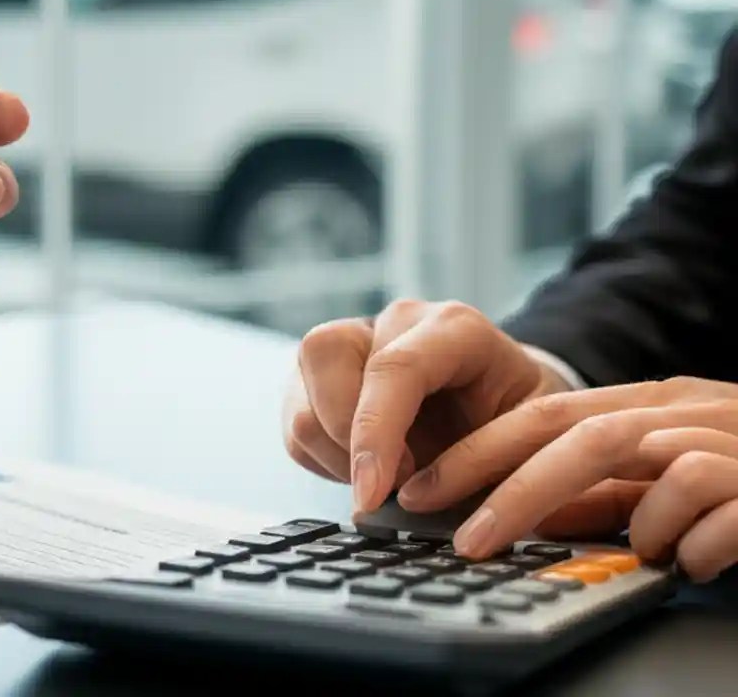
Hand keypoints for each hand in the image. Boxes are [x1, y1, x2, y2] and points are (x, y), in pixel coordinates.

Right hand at [282, 299, 574, 510]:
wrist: (510, 410)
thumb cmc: (523, 425)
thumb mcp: (531, 440)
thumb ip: (488, 463)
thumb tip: (423, 506)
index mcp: (454, 328)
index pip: (394, 367)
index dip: (375, 432)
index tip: (373, 495)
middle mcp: (395, 323)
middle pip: (326, 354)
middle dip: (343, 438)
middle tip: (382, 491)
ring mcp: (354, 344)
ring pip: (301, 394)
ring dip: (333, 456)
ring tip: (382, 486)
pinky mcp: (323, 378)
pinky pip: (299, 425)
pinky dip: (324, 462)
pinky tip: (366, 473)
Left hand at [403, 376, 737, 580]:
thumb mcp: (669, 473)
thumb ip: (607, 486)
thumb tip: (529, 513)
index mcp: (653, 402)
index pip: (546, 414)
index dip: (479, 451)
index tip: (424, 488)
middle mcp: (689, 411)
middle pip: (581, 433)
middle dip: (506, 484)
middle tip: (461, 536)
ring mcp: (736, 442)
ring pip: (645, 460)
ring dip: (590, 511)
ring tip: (563, 551)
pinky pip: (716, 506)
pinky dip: (683, 539)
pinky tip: (680, 562)